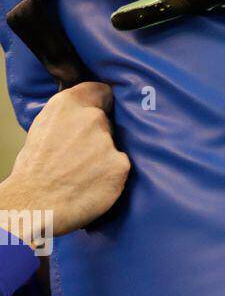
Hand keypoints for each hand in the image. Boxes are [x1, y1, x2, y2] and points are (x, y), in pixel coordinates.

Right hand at [0, 83, 129, 240]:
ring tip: (83, 173)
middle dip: (99, 136)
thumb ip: (68, 115)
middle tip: (80, 156)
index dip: (101, 103)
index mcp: (68, 104)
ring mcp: (108, 141)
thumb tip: (86, 110)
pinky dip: (111, 176)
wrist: (32, 204)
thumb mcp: (43, 127)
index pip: (101, 91)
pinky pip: (121, 166)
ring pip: (114, 146)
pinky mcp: (121, 164)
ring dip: (104, 157)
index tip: (100, 113)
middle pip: (108, 122)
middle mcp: (91, 117)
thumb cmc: (33, 169)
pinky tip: (93, 184)